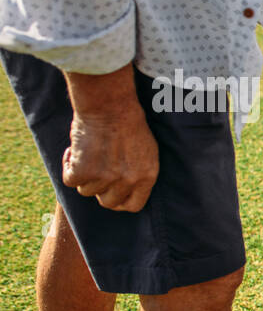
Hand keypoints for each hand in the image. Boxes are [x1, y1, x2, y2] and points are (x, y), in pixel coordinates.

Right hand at [62, 65, 157, 211]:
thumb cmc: (128, 122)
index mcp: (147, 177)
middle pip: (107, 202)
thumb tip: (126, 188)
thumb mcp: (146, 151)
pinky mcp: (84, 171)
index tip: (111, 192)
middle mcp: (128, 180)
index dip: (120, 201)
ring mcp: (106, 177)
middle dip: (100, 188)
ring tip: (87, 153)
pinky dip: (68, 166)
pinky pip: (70, 180)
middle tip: (95, 170)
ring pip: (86, 190)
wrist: (110, 105)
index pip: (133, 205)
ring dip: (83, 175)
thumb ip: (138, 172)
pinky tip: (74, 151)